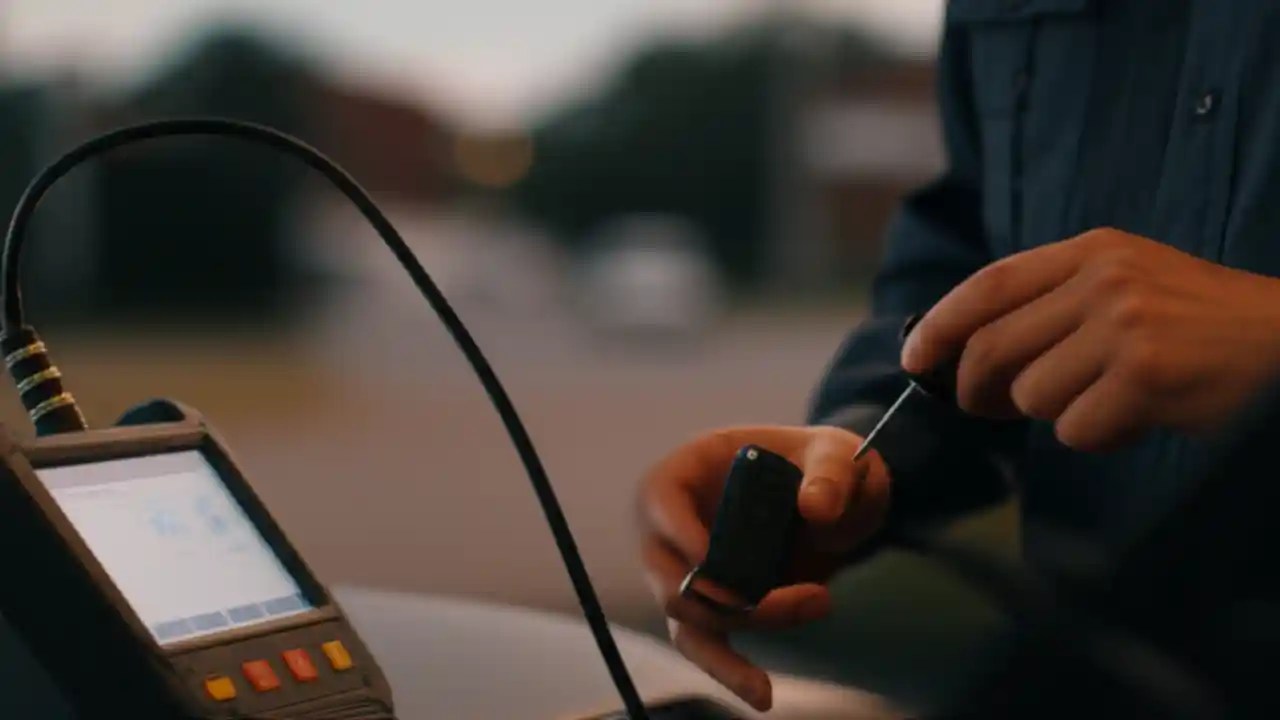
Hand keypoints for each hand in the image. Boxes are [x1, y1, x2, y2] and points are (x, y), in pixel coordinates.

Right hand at [638, 425, 889, 710]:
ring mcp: (687, 569)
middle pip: (670, 572)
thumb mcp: (836, 454)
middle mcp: (674, 524)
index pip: (660, 499)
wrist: (839, 500)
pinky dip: (729, 671)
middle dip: (725, 599)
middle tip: (805, 599)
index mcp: (689, 472)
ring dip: (724, 651)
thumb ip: (831, 472)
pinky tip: (760, 694)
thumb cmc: (823, 465)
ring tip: (764, 686)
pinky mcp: (711, 606)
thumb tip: (816, 509)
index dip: (680, 533)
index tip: (717, 558)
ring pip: (682, 620)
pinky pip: (707, 643)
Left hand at [901, 228, 1279, 449]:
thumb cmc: (1201, 324)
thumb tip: (970, 356)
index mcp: (1093, 250)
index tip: (914, 360)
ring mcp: (1125, 325)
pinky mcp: (1145, 375)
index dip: (940, 326)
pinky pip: (1076, 429)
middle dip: (976, 390)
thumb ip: (1056, 305)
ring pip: (1032, 396)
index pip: (989, 285)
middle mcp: (1104, 280)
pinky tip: (1139, 416)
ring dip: (1059, 413)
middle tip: (985, 409)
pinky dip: (1098, 436)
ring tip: (1110, 398)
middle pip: (993, 348)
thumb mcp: (1128, 284)